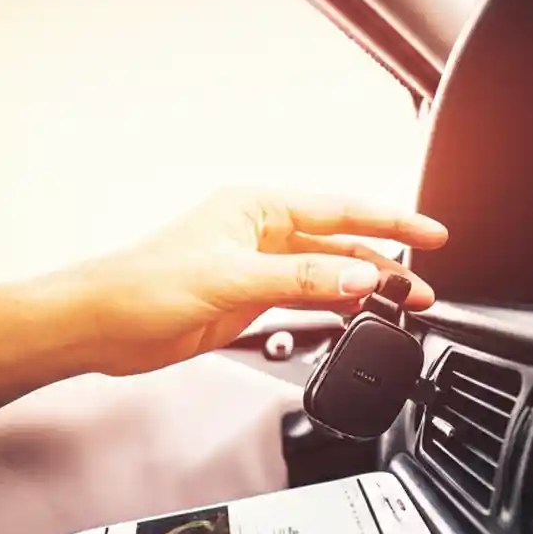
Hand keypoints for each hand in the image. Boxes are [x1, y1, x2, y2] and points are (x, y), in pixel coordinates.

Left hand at [61, 188, 448, 374]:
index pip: (339, 211)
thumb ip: (300, 280)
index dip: (389, 222)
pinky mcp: (249, 299)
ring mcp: (258, 267)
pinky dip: (336, 306)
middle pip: (341, 244)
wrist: (102, 325)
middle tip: (425, 286)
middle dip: (386, 263)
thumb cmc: (144, 284)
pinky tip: (358, 314)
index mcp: (257, 208)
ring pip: (327, 274)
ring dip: (365, 288)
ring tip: (405, 304)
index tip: (430, 234)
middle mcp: (261, 232)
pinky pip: (307, 298)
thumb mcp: (231, 278)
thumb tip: (358, 276)